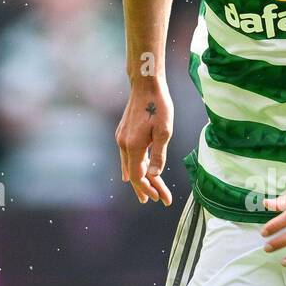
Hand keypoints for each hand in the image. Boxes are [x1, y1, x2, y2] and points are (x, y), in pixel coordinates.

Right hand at [115, 83, 173, 204]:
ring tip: (147, 192)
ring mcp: (121, 138)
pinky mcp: (123, 133)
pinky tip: (131, 175)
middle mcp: (123, 144)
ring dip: (139, 180)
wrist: (145, 85)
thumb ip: (158, 155)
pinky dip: (133, 168)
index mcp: (133, 146)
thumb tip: (153, 175)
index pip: (139, 176)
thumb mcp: (164, 132)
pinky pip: (127, 157)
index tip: (162, 198)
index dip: (150, 189)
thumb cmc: (158, 106)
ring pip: (130, 165)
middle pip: (134, 174)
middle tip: (157, 200)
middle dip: (146, 188)